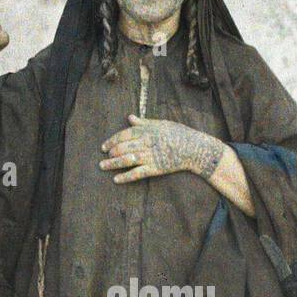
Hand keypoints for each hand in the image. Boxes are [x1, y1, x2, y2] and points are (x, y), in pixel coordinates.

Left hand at [100, 115, 223, 183]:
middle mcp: (146, 143)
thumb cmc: (178, 133)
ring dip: (112, 164)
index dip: (111, 140)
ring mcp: (150, 157)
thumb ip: (143, 122)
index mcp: (146, 131)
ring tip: (103, 166)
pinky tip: (116, 180)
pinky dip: (125, 177)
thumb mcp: (161, 123)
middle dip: (110, 152)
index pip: (123, 135)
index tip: (104, 146)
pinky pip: (137, 174)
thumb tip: (130, 117)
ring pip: (126, 160)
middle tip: (105, 156)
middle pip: (122, 147)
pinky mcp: (155, 169)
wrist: (194, 149)